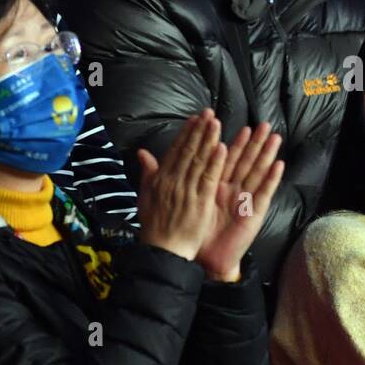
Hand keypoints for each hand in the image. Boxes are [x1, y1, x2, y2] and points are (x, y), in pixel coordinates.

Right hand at [137, 110, 226, 261]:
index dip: (186, 133)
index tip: (195, 119)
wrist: (163, 252)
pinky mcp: (199, 202)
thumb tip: (142, 153)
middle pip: (188, 151)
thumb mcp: (145, 197)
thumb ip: (147, 173)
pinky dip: (215, 163)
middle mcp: (173, 181)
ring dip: (208, 140)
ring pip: (199, 161)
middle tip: (208, 113)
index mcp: (161, 179)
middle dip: (199, 130)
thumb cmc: (155, 227)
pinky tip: (222, 148)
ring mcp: (186, 191)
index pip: (176, 151)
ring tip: (216, 122)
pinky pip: (208, 179)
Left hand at [195, 121, 285, 282]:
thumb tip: (158, 158)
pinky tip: (279, 165)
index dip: (233, 142)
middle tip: (264, 124)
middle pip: (247, 162)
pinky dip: (272, 180)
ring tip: (275, 137)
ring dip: (267, 155)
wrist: (206, 259)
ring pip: (258, 173)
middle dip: (255, 143)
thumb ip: (180, 179)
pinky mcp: (254, 213)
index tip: (240, 125)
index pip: (226, 159)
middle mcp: (234, 190)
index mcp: (218, 186)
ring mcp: (245, 200)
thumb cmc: (197, 232)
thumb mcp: (187, 201)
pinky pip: (264, 194)